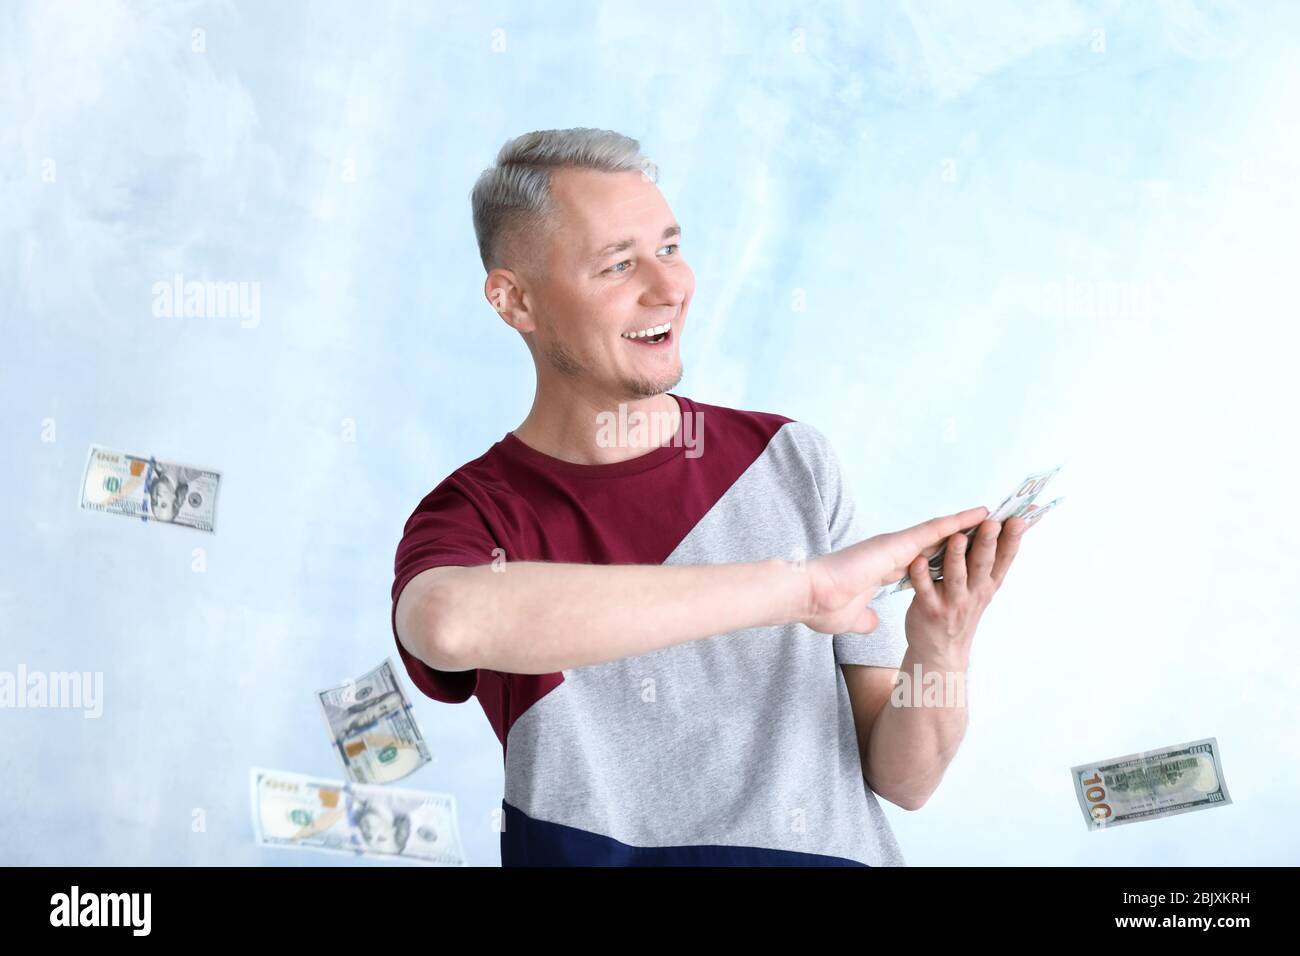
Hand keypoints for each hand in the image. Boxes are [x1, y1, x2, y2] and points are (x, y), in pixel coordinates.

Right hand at [802, 505, 989, 634]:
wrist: (806, 596)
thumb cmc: (822, 606)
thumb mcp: (851, 618)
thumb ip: (865, 618)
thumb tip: (871, 622)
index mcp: (885, 570)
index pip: (922, 561)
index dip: (945, 556)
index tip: (965, 551)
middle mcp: (893, 554)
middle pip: (936, 543)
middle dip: (964, 536)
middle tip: (993, 525)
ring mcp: (895, 546)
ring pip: (940, 532)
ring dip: (969, 524)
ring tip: (997, 514)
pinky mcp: (895, 544)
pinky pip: (933, 531)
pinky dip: (957, 522)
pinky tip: (978, 515)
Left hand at [903, 508, 1037, 665]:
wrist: (942, 650)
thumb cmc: (962, 609)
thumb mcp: (984, 587)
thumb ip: (992, 558)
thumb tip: (1011, 525)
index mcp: (988, 583)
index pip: (1005, 558)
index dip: (1013, 539)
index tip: (1019, 519)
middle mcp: (974, 592)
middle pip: (982, 564)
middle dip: (987, 543)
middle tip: (992, 523)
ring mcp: (952, 601)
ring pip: (955, 576)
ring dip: (956, 556)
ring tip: (958, 536)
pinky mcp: (930, 609)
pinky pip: (924, 589)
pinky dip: (921, 574)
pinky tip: (919, 560)